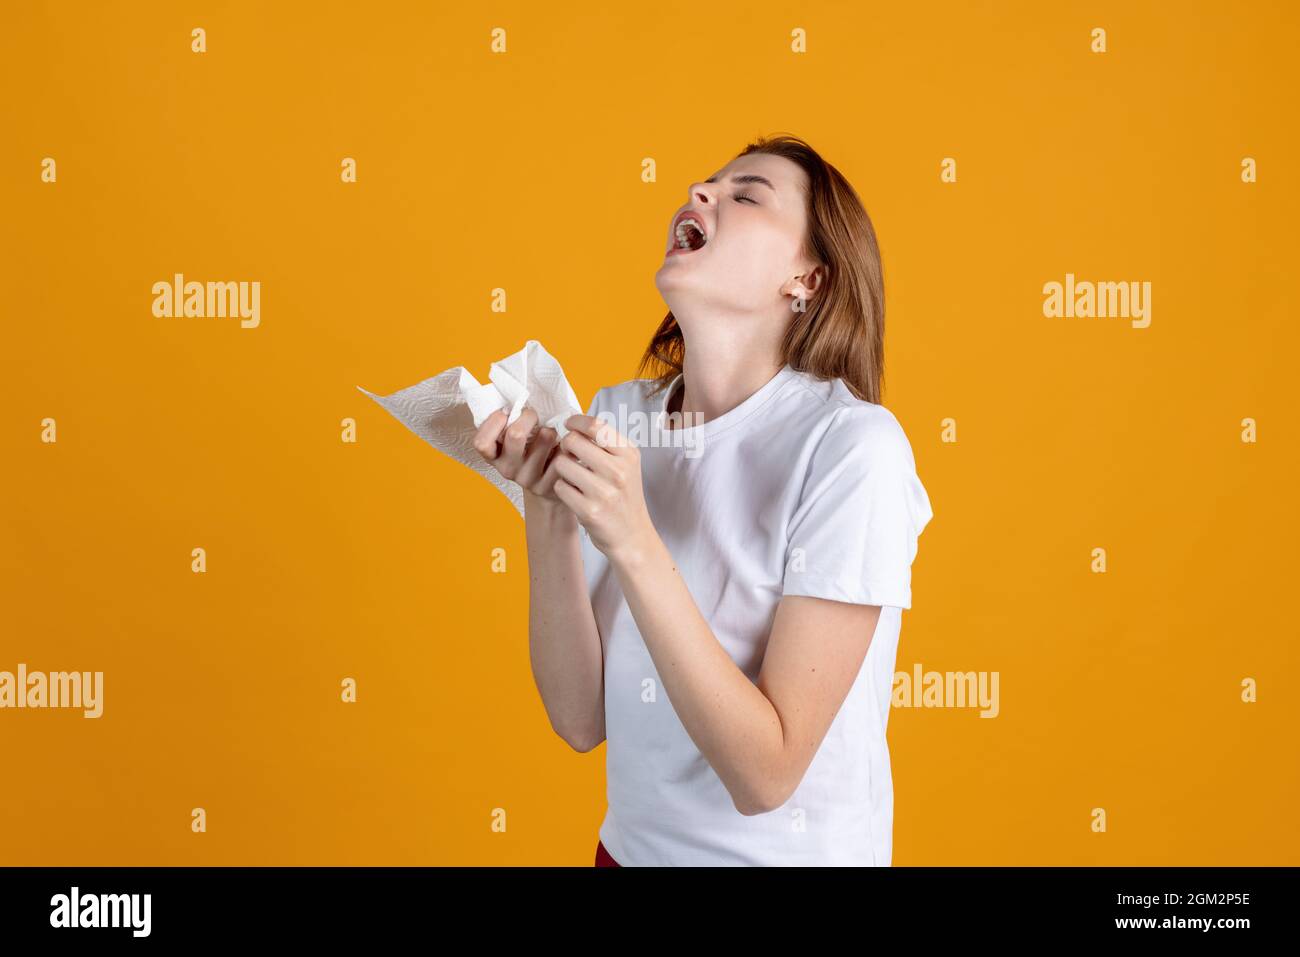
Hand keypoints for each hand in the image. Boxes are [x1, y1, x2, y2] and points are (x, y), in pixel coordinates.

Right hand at [472, 407, 565, 506]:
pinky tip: (562, 447)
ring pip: (545, 437)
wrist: (548, 485)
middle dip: (529, 416)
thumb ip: (509, 422)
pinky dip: (565, 443)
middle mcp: (507, 469)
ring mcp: (527, 478)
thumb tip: (516, 396)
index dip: (494, 421)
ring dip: (551, 429)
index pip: (481, 443)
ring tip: (551, 434)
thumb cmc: (530, 450)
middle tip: (534, 415)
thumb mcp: (513, 438)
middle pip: (516, 434)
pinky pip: (563, 451)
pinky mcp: (549, 484)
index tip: (506, 412)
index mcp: (494, 456)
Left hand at [551, 415, 653, 562]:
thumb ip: (606, 444)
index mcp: (629, 454)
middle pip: (573, 441)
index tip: (568, 424)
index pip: (596, 425)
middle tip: (569, 454)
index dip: (576, 421)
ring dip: (562, 469)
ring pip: (562, 464)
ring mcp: (604, 492)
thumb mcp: (627, 465)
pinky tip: (573, 493)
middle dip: (566, 446)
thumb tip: (575, 424)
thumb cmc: (624, 496)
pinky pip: (560, 486)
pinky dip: (562, 488)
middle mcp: (619, 471)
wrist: (632, 536)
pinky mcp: (589, 511)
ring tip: (573, 477)